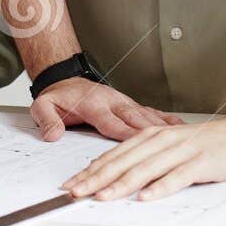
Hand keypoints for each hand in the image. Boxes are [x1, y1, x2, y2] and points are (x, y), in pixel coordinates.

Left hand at [30, 77, 179, 141]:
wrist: (67, 79)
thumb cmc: (60, 97)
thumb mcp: (43, 105)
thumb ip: (47, 119)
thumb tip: (52, 134)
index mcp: (94, 104)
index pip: (110, 121)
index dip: (123, 132)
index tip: (136, 142)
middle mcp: (114, 102)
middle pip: (134, 119)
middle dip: (150, 133)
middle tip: (168, 145)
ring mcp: (125, 103)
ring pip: (147, 116)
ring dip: (164, 128)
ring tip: (183, 139)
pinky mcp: (132, 106)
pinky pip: (152, 113)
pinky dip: (167, 121)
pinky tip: (182, 129)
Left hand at [62, 110, 225, 201]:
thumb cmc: (205, 144)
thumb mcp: (170, 146)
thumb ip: (145, 158)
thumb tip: (115, 177)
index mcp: (151, 136)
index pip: (114, 155)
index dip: (90, 170)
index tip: (70, 184)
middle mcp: (162, 140)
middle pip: (123, 161)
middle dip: (96, 178)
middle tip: (75, 193)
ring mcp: (181, 150)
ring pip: (145, 168)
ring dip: (121, 184)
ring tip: (101, 196)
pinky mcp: (200, 162)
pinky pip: (177, 176)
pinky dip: (160, 187)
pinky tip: (146, 197)